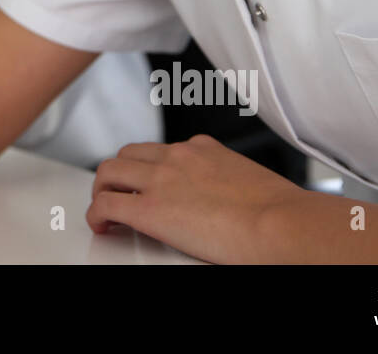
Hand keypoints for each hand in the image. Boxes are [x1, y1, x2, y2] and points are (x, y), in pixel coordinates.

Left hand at [86, 133, 306, 263]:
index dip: (149, 168)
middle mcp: (178, 157)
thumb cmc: (281, 213)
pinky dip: (96, 214)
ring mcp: (160, 180)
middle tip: (117, 193)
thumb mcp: (252, 182)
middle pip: (128, 154)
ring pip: (109, 172)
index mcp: (203, 149)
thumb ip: (230, 182)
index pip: (163, 150)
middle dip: (118, 174)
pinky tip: (101, 226)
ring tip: (103, 208)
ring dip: (102, 189)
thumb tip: (234, 201)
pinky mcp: (149, 209)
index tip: (149, 183)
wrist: (281, 224)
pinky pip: (106, 205)